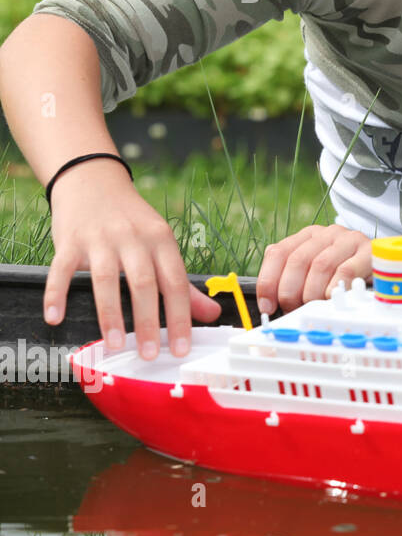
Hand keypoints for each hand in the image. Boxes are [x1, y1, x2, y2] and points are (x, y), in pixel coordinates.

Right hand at [44, 160, 221, 359]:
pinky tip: (55, 318)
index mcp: (161, 240)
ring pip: (106, 280)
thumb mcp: (162, 244)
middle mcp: (133, 238)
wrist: (93, 181)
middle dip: (148, 321)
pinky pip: (61, 270)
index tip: (181, 348)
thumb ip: (183, 284)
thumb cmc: (133, 221)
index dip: (180, 317)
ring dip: (110, 314)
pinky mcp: (69, 241)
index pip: (175, 283)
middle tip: (150, 354)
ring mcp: (100, 239)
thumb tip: (211, 314)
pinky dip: (56, 294)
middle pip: (143, 283)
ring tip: (115, 344)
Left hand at [256, 224, 371, 314]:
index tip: (268, 306)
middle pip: (298, 260)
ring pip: (321, 265)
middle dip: (290, 291)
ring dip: (312, 293)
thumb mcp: (315, 273)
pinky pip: (346, 270)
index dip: (268, 282)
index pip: (278, 253)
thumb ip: (293, 281)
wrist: (384, 263)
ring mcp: (348, 239)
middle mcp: (327, 233)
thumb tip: (271, 306)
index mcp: (307, 236)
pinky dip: (334, 288)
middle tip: (293, 309)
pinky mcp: (368, 251)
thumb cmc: (343, 274)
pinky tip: (332, 298)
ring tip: (313, 306)